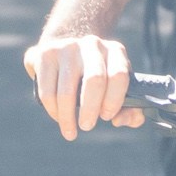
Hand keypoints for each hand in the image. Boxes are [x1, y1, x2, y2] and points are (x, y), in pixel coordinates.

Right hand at [24, 29, 138, 140]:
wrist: (67, 50)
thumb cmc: (98, 76)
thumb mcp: (117, 87)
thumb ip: (129, 109)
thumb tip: (119, 120)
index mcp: (115, 51)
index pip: (119, 75)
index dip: (114, 101)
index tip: (107, 116)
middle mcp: (92, 44)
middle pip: (94, 81)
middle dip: (90, 110)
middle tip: (87, 126)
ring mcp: (67, 48)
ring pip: (67, 91)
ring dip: (68, 117)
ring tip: (70, 131)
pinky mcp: (45, 55)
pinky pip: (48, 92)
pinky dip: (53, 111)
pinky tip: (58, 117)